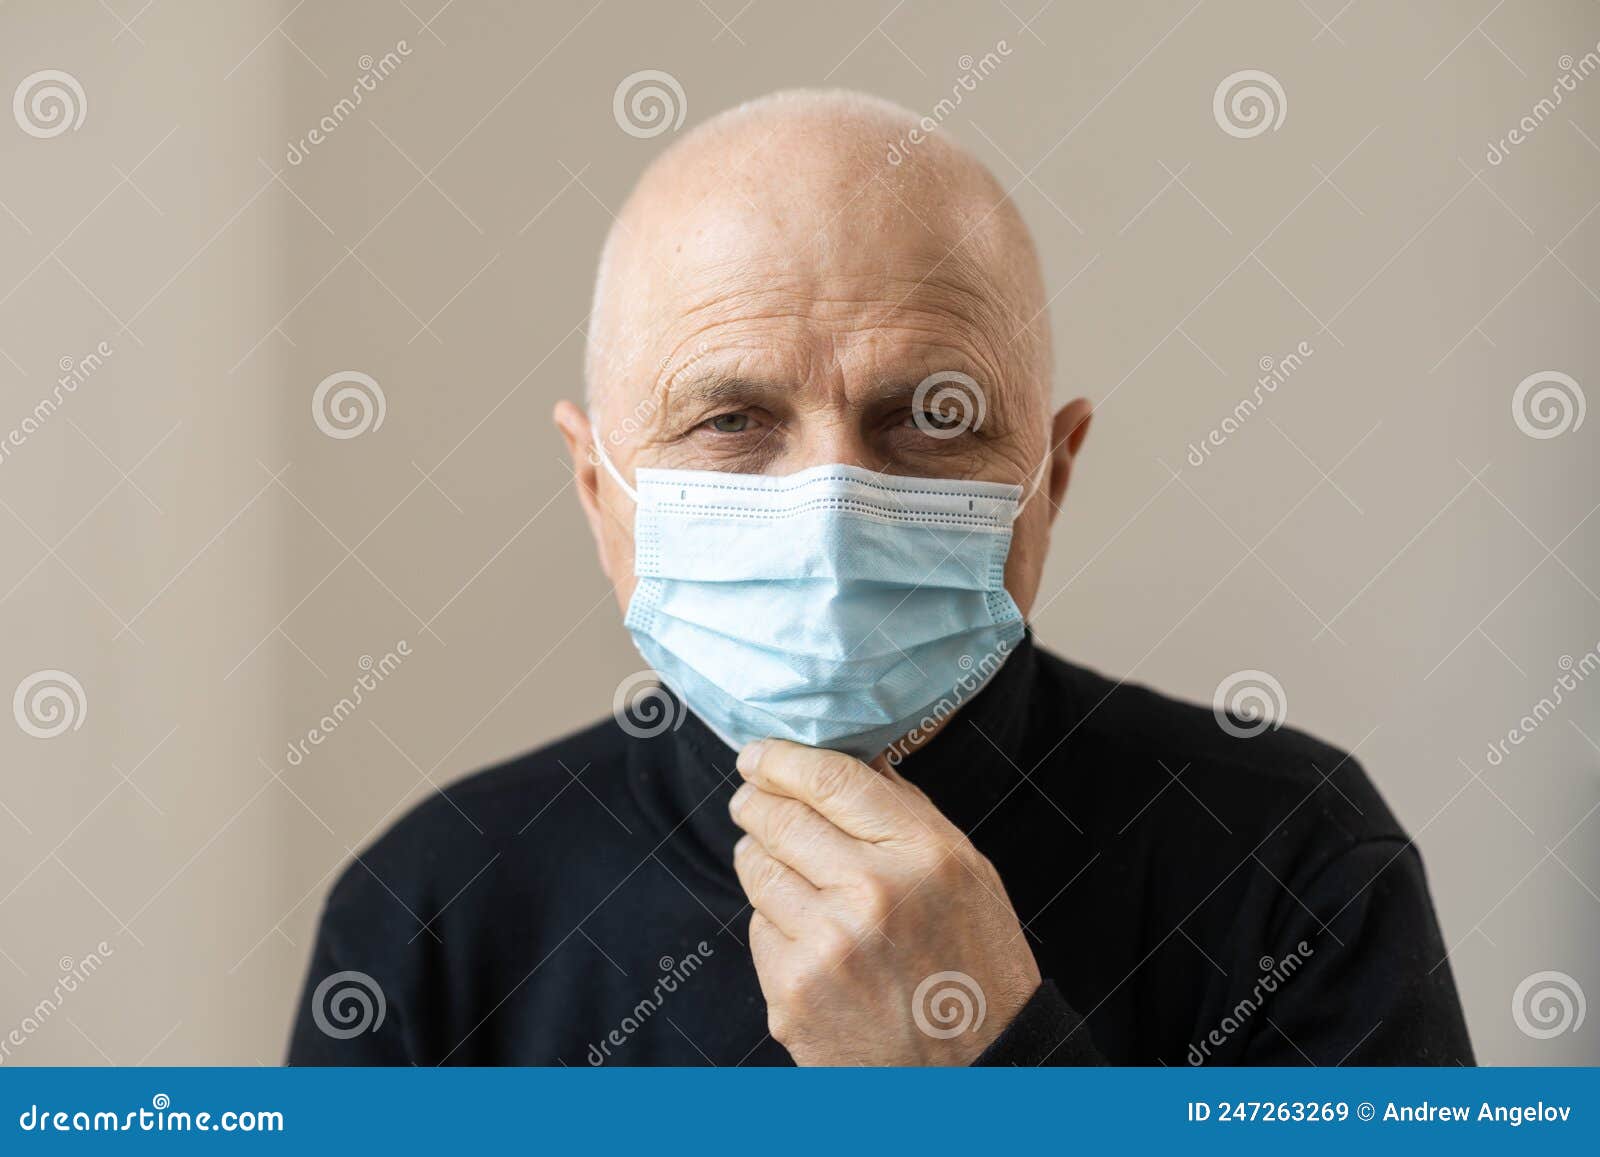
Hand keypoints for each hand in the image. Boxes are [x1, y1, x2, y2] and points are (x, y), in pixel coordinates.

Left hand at [728, 738, 1041, 1064]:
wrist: (978, 1072)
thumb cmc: (975, 965)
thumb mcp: (967, 873)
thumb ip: (907, 814)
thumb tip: (851, 761)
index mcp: (924, 854)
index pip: (830, 780)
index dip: (783, 758)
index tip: (759, 754)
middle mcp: (873, 893)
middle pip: (780, 817)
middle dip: (756, 801)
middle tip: (752, 799)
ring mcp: (827, 946)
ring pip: (757, 869)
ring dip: (761, 857)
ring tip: (779, 863)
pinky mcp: (793, 993)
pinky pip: (759, 928)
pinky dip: (774, 922)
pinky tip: (806, 934)